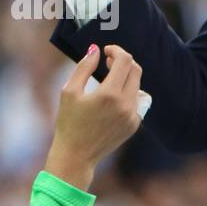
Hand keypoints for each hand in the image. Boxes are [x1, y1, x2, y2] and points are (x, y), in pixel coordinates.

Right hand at [44, 44, 143, 189]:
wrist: (76, 155)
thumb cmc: (68, 123)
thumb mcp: (69, 92)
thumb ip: (83, 68)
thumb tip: (95, 50)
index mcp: (109, 94)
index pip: (124, 61)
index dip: (117, 51)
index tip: (106, 51)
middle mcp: (125, 104)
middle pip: (135, 70)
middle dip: (123, 61)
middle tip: (108, 61)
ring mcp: (133, 115)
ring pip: (138, 85)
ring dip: (126, 77)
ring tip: (109, 80)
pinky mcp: (134, 124)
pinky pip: (137, 101)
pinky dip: (127, 94)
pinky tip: (112, 100)